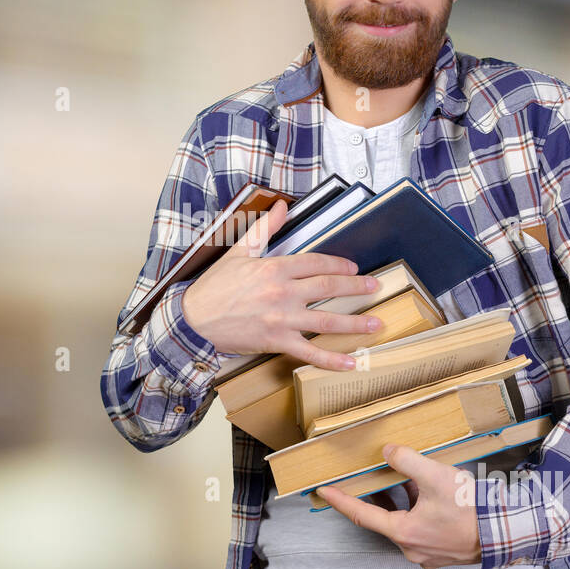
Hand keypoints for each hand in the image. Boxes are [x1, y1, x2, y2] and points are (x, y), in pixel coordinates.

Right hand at [180, 198, 383, 371]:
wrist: (194, 319)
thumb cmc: (214, 287)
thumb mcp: (239, 252)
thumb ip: (264, 229)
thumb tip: (281, 206)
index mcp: (274, 268)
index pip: (316, 262)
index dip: (338, 264)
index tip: (352, 267)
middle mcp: (283, 292)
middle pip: (329, 286)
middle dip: (356, 287)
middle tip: (375, 287)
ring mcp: (282, 319)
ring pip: (327, 319)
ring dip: (355, 322)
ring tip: (376, 324)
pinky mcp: (277, 341)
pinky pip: (309, 352)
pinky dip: (332, 359)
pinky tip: (351, 361)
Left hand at [316, 444, 482, 568]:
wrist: (507, 535)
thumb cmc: (472, 509)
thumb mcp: (436, 476)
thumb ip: (407, 461)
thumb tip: (388, 452)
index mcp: (403, 533)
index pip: (361, 515)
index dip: (340, 501)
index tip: (323, 491)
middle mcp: (411, 549)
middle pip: (384, 520)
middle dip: (375, 499)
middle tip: (365, 480)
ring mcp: (427, 555)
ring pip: (404, 525)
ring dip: (401, 505)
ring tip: (402, 482)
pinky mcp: (443, 554)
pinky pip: (421, 531)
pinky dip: (417, 514)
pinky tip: (427, 497)